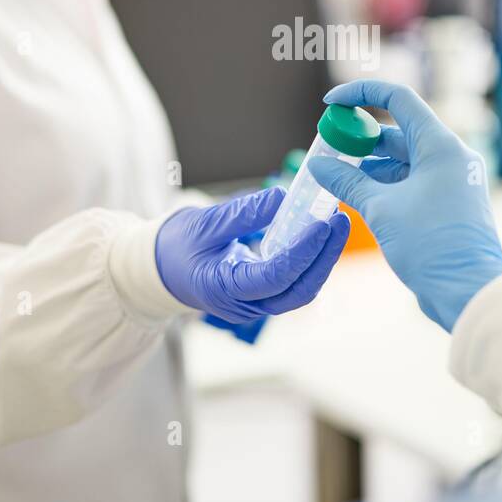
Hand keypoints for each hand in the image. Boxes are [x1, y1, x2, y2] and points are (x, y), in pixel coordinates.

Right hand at [155, 186, 348, 326]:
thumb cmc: (177, 247)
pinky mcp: (265, 295)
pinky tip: (319, 234)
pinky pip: (294, 281)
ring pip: (300, 288)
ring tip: (335, 223)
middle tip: (340, 221)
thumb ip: (243, 214)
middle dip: (324, 256)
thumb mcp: (204, 224)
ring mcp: (257, 304)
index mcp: (225, 290)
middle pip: (298, 289)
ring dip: (321, 258)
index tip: (322, 224)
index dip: (303, 251)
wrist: (161, 270)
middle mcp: (246, 305)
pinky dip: (310, 259)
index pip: (275, 276)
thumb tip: (283, 197)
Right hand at [307, 81, 501, 331]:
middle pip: (398, 132)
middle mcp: (450, 156)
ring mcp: (451, 180)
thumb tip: (318, 165)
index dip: (361, 94)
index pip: (398, 99)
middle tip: (327, 148)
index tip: (330, 102)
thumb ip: (347, 182)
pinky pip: (412, 182)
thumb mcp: (380, 209)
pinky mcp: (448, 202)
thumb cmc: (431, 246)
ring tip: (337, 178)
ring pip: (403, 160)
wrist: (470, 291)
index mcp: (440, 146)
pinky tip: (358, 197)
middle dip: (360, 139)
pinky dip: (385, 184)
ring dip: (369, 166)